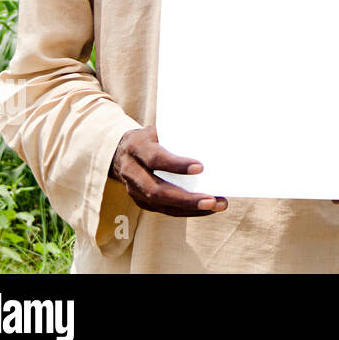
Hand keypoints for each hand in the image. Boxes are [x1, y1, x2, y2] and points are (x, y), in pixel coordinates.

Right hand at [109, 125, 226, 217]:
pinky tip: (208, 208)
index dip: (176, 164)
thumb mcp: (159, 129)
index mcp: (137, 147)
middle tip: (212, 200)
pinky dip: (188, 210)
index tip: (201, 167)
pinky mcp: (142, 201)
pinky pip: (165, 210)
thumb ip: (178, 134)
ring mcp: (134, 190)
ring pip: (162, 204)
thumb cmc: (151, 137)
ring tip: (217, 205)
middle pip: (157, 191)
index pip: (155, 158)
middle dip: (186, 198)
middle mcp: (132, 171)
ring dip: (191, 208)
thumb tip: (213, 139)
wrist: (121, 151)